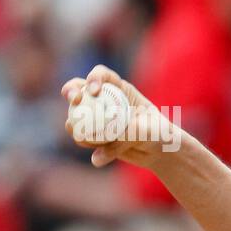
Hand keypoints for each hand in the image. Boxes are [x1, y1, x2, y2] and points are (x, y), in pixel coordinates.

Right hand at [60, 65, 183, 168]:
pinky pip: (83, 138)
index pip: (102, 75)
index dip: (94, 78)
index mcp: (120, 89)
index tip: (94, 91)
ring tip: (79, 133)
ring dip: (73, 123)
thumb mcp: (151, 131)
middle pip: (79, 88)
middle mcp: (105, 100)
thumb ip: (133, 131)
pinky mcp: (94, 136)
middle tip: (75, 101)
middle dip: (71, 91)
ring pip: (75, 115)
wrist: (160, 152)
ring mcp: (97, 117)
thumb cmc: (160, 135)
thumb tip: (113, 136)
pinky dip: (86, 144)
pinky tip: (98, 156)